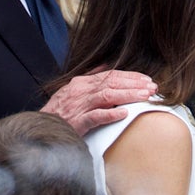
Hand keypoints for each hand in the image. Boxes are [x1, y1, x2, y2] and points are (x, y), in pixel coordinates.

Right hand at [42, 67, 157, 135]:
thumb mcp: (73, 90)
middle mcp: (81, 91)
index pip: (111, 75)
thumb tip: (106, 66)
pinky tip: (124, 113)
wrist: (41, 128)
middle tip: (152, 87)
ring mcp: (78, 106)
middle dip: (134, 84)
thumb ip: (90, 78)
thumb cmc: (59, 112)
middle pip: (112, 83)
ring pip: (107, 96)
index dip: (130, 76)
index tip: (146, 80)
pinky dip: (110, 113)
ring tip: (144, 97)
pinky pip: (96, 116)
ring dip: (128, 95)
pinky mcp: (77, 122)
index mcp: (82, 83)